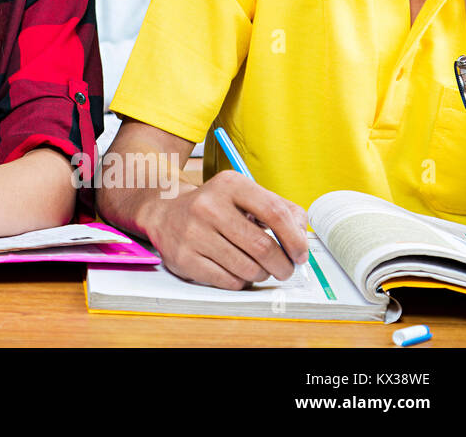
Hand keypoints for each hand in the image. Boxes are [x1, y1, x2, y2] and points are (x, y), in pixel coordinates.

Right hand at [142, 170, 307, 289]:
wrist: (165, 214)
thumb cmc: (216, 208)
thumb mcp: (246, 196)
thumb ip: (283, 210)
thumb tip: (301, 238)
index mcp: (229, 185)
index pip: (275, 212)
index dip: (295, 239)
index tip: (300, 253)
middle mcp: (208, 206)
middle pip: (263, 247)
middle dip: (282, 265)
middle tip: (284, 268)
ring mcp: (193, 233)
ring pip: (248, 268)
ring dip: (261, 274)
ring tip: (257, 267)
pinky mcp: (184, 258)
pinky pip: (229, 281)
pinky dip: (240, 281)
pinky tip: (235, 270)